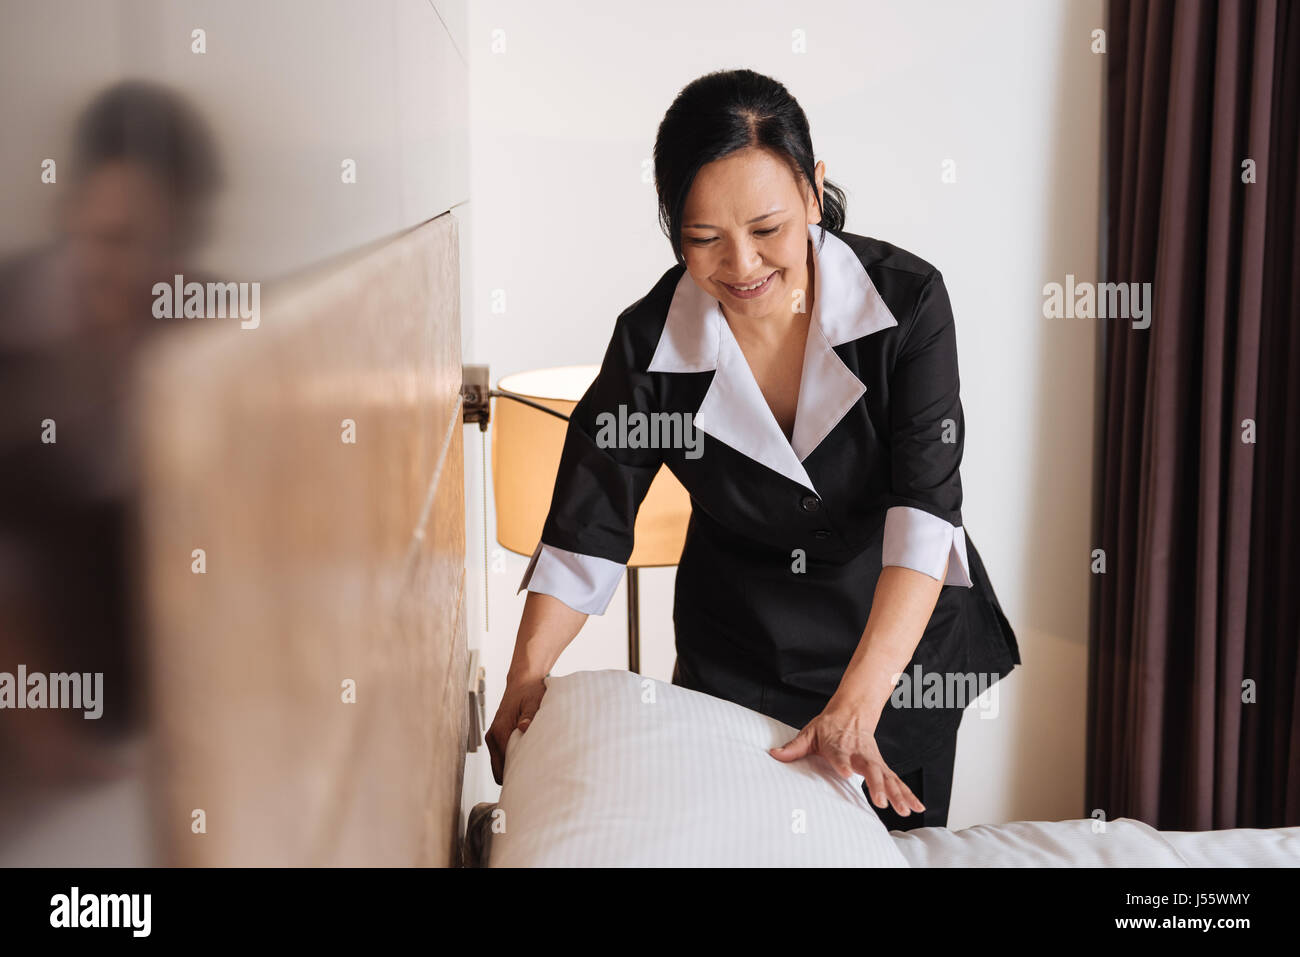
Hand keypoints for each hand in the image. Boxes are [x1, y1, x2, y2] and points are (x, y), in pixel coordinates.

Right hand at [486, 673, 546, 784]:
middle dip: (514, 779)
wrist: (523, 681)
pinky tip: (526, 765)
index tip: (530, 787)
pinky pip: (501, 757)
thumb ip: (530, 715)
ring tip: (532, 778)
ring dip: (512, 771)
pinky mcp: (496, 737)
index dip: (516, 778)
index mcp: (500, 730)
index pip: (504, 766)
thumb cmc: (531, 691)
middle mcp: (493, 736)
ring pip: (499, 766)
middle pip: (499, 771)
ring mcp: (493, 737)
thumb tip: (524, 727)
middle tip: (534, 787)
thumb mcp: (534, 701)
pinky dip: (511, 763)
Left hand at [768, 697, 924, 817]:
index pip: (840, 755)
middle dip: (876, 785)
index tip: (847, 773)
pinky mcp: (881, 766)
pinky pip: (896, 781)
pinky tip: (916, 806)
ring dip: (896, 793)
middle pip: (870, 768)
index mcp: (839, 745)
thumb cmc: (828, 727)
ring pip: (887, 777)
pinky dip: (908, 793)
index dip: (843, 764)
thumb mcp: (809, 733)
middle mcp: (859, 753)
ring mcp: (873, 760)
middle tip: (880, 801)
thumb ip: (794, 747)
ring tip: (904, 810)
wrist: (852, 711)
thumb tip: (774, 754)